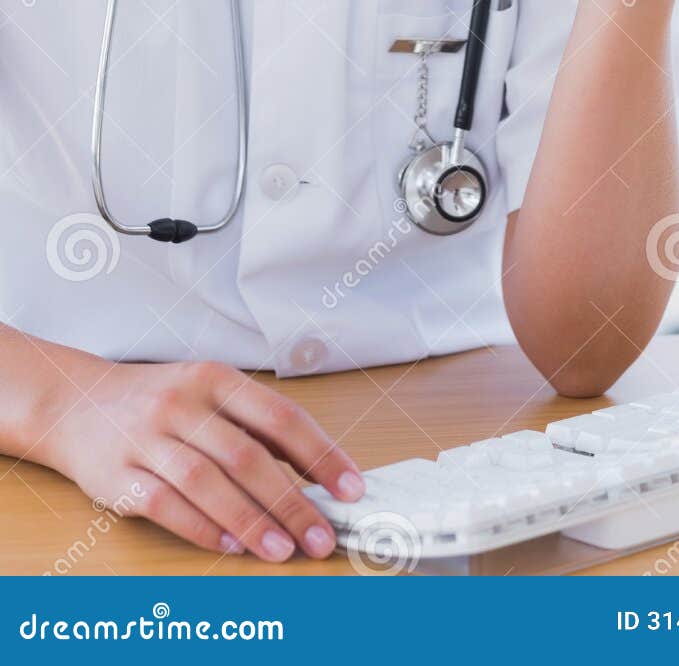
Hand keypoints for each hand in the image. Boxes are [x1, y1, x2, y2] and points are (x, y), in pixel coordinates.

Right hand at [39, 353, 364, 561]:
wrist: (76, 402)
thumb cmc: (159, 401)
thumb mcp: (210, 391)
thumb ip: (257, 423)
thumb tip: (317, 467)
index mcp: (215, 378)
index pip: (280, 417)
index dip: (320, 455)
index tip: (350, 488)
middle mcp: (182, 404)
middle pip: (248, 457)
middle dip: (292, 502)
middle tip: (322, 537)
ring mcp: (147, 439)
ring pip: (208, 483)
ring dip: (252, 521)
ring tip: (284, 551)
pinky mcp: (118, 475)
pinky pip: (166, 506)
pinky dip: (202, 528)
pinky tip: (232, 545)